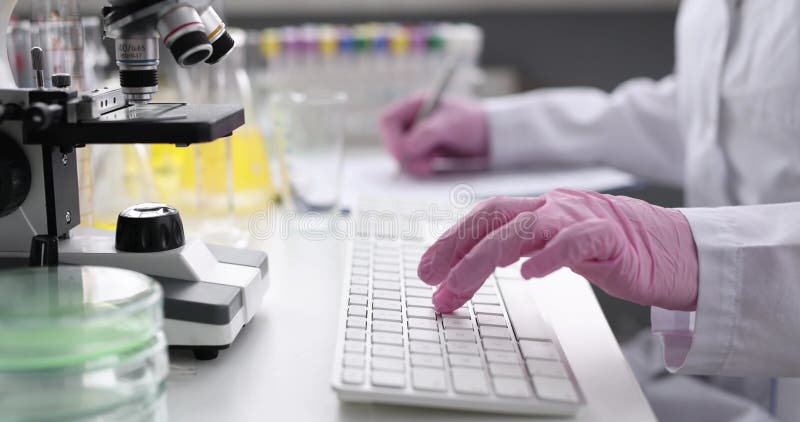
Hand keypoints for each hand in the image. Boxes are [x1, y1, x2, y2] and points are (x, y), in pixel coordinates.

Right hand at [379, 95, 488, 176]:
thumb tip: (404, 151)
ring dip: (414, 164)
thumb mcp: (450, 126)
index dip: (391, 138)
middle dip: (405, 155)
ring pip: (402, 156)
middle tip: (425, 164)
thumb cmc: (475, 124)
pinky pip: (413, 164)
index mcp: (417, 105)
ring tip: (433, 165)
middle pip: (392, 141)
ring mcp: (419, 137)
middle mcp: (415, 120)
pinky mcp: (426, 151)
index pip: (388, 121)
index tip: (404, 153)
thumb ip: (424, 135)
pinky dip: (421, 169)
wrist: (495, 138)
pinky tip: (435, 167)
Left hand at [418, 188, 698, 312]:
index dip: (451, 238)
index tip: (425, 269)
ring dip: (486, 256)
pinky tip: (530, 274)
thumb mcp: (553, 250)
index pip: (485, 216)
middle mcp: (555, 207)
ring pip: (526, 227)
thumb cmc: (612, 250)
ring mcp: (583, 218)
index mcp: (539, 209)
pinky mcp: (613, 239)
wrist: (676, 248)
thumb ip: (516, 254)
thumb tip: (466, 274)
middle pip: (495, 216)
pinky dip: (551, 256)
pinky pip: (578, 241)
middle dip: (456, 245)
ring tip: (461, 283)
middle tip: (429, 277)